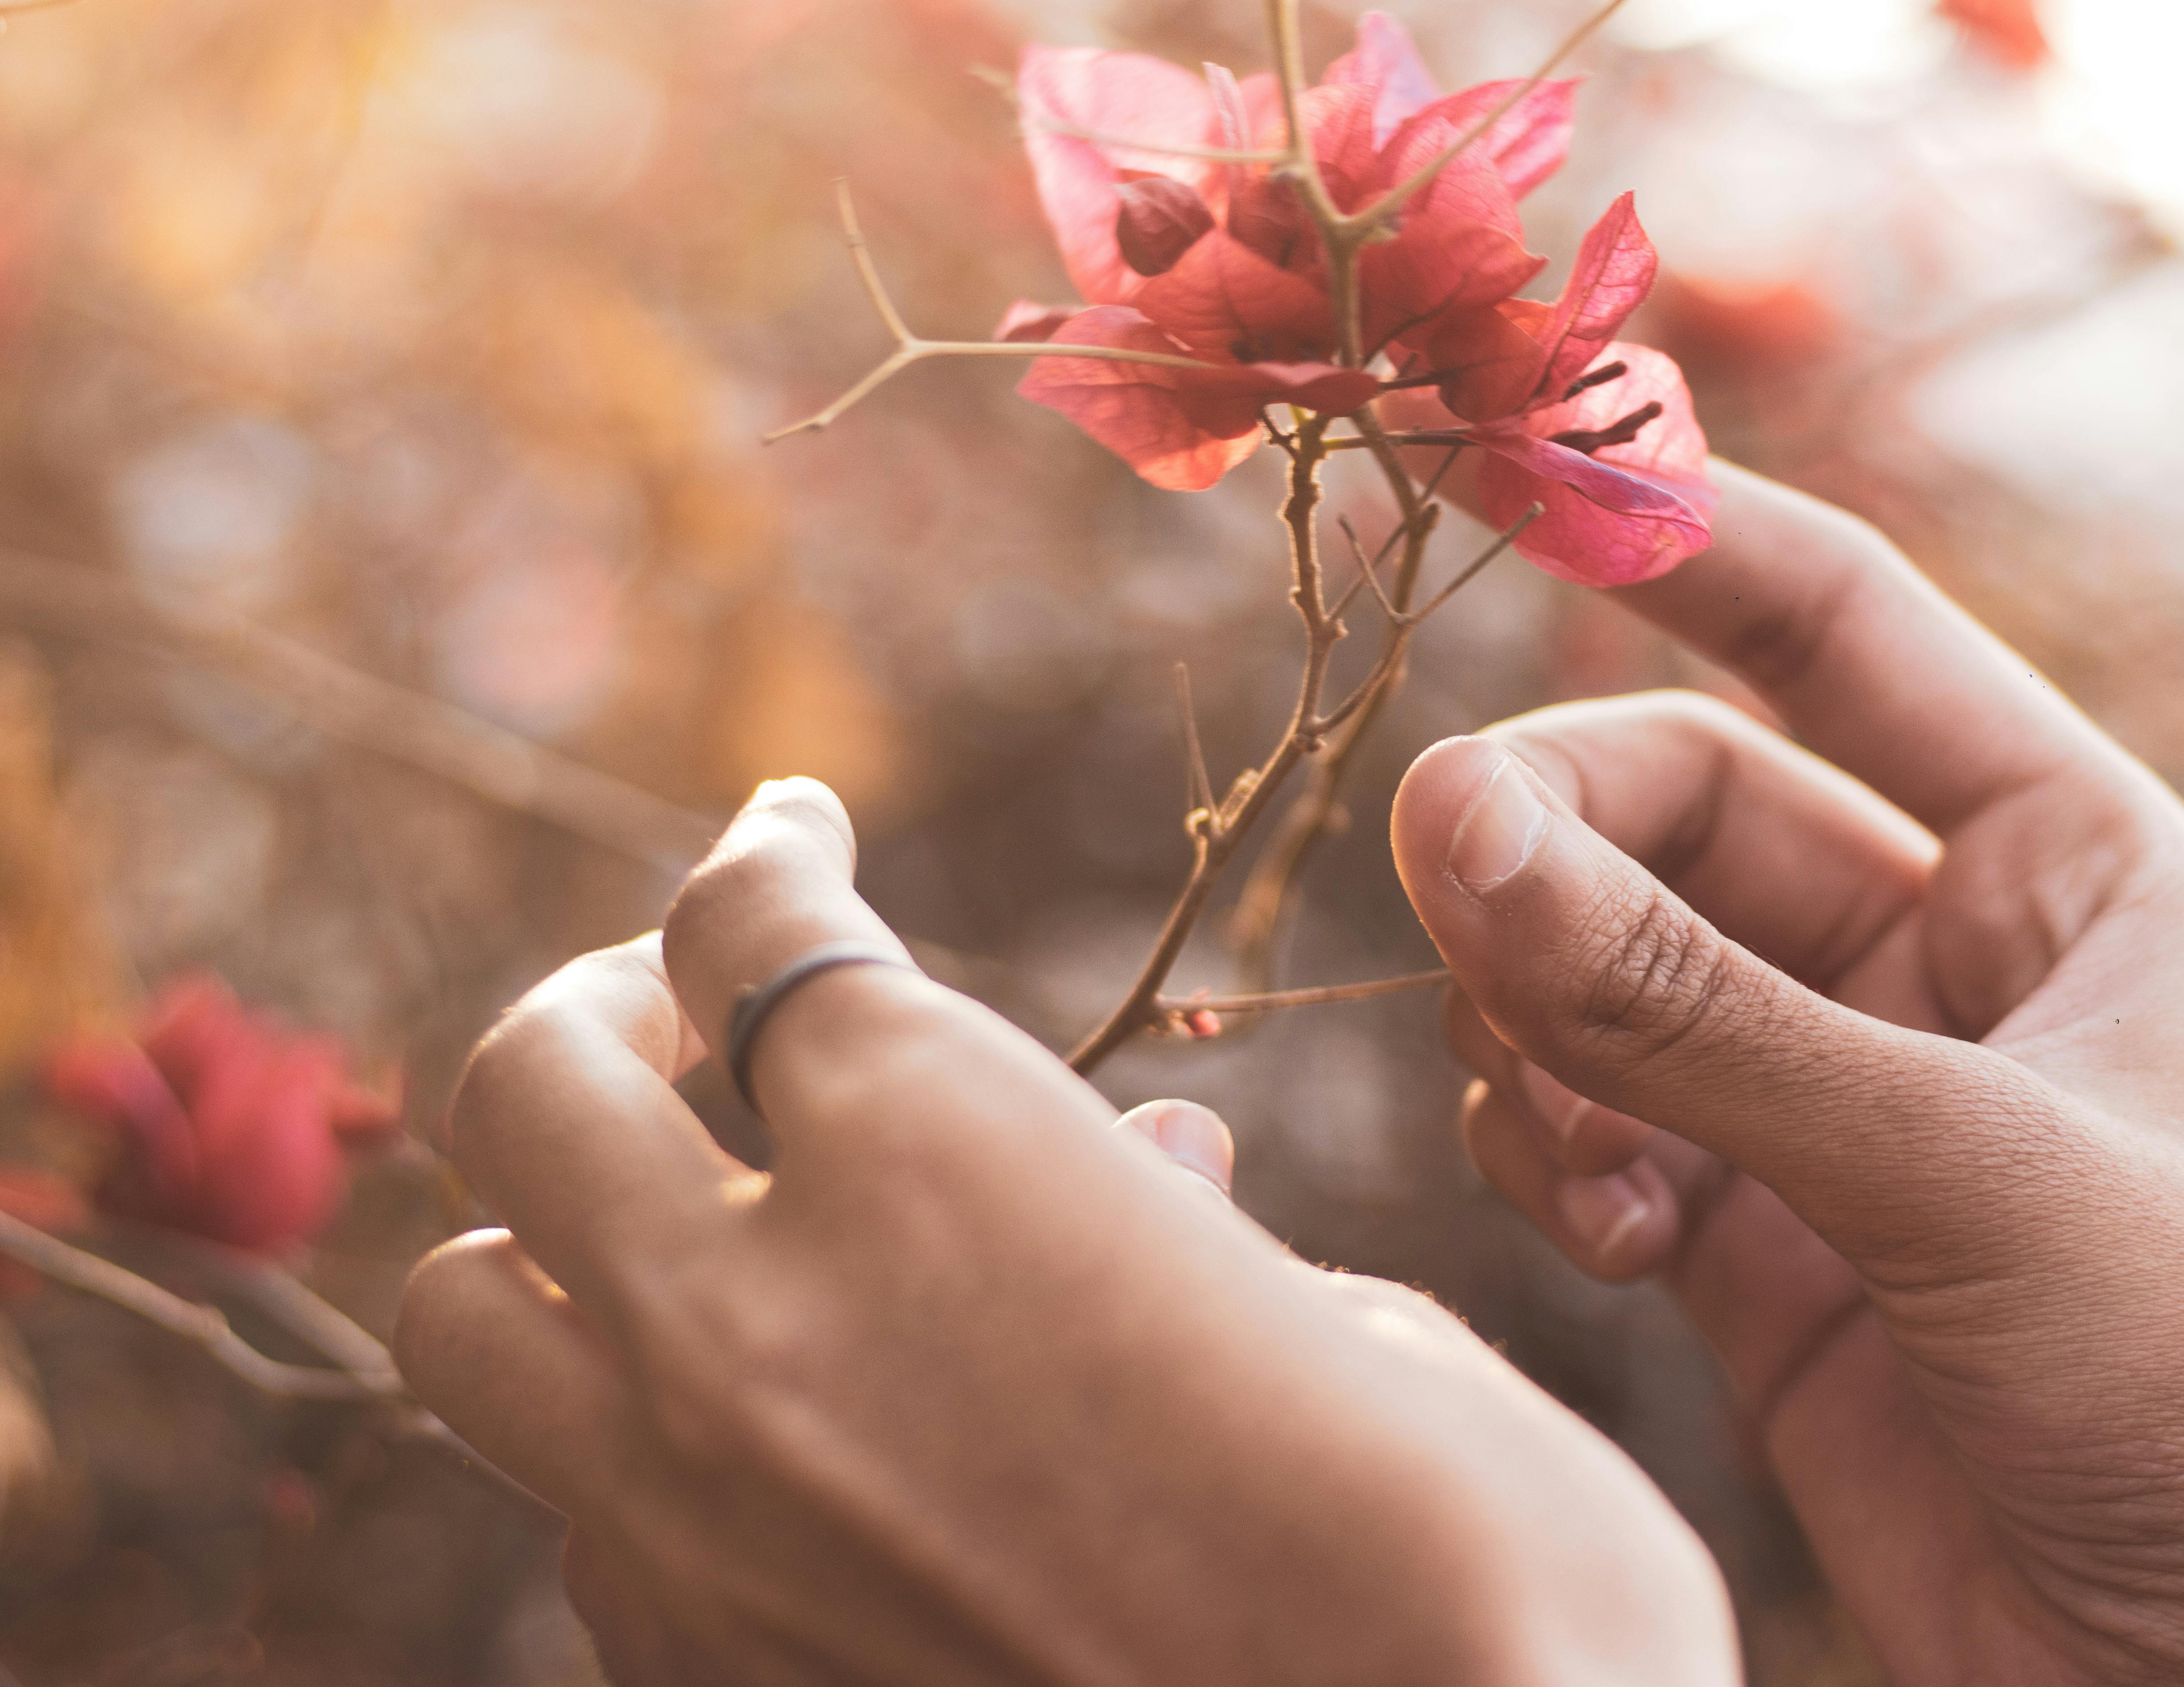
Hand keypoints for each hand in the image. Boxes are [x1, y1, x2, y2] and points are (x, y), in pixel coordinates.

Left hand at [394, 780, 1735, 1686]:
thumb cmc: (1465, 1538)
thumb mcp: (1323, 1314)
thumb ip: (1164, 1237)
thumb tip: (1136, 1180)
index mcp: (937, 1144)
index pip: (748, 926)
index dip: (765, 847)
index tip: (788, 833)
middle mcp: (758, 1315)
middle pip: (528, 1085)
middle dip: (597, 1012)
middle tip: (683, 1014)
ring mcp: (697, 1522)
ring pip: (466, 1308)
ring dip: (549, 1230)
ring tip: (672, 1222)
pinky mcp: (704, 1677)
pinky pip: (578, 1521)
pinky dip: (638, 1446)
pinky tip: (777, 1446)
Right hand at [1394, 465, 2183, 1686]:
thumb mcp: (1963, 1170)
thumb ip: (1694, 1008)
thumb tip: (1448, 821)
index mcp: (2081, 868)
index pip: (1849, 630)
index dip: (1685, 536)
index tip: (1513, 460)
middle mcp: (1953, 957)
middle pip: (1679, 809)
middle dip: (1562, 848)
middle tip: (1453, 884)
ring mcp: (1842, 1095)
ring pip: (1608, 965)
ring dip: (1542, 1019)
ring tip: (1574, 1141)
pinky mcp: (1753, 1235)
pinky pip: (1587, 1118)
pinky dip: (1550, 1148)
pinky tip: (1599, 1234)